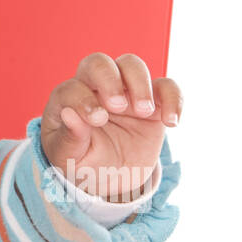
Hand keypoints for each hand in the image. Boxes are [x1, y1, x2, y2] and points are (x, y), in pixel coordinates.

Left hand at [40, 53, 181, 201]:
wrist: (110, 179)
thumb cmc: (82, 164)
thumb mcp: (69, 159)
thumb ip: (69, 138)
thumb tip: (69, 114)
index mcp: (69, 100)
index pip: (72, 88)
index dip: (82, 100)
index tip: (97, 121)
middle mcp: (94, 89)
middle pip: (99, 63)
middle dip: (109, 79)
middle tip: (118, 106)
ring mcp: (124, 93)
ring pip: (132, 65)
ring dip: (139, 83)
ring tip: (143, 111)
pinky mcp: (152, 104)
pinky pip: (166, 87)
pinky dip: (173, 98)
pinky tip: (170, 122)